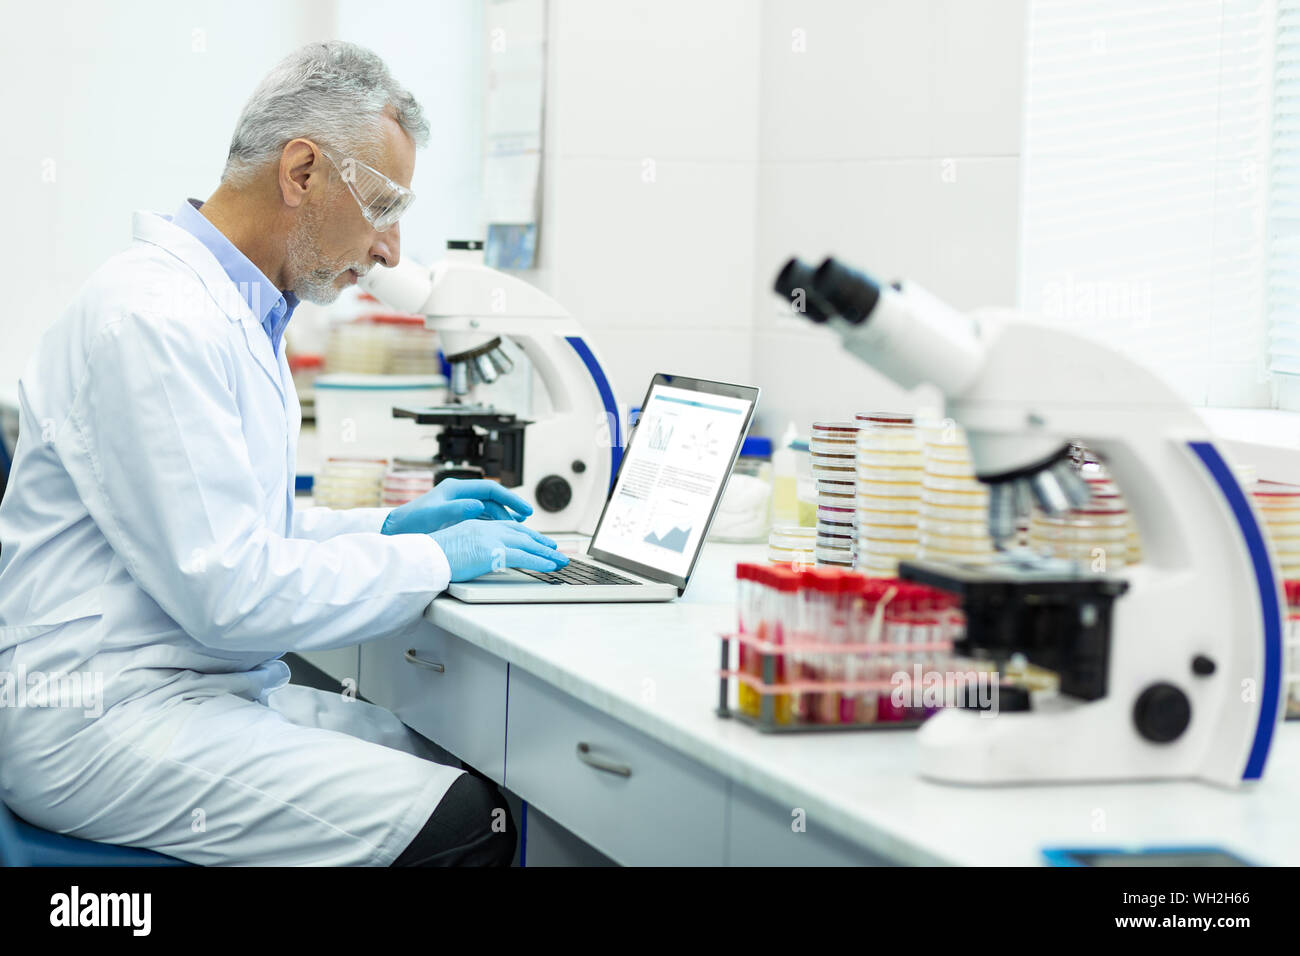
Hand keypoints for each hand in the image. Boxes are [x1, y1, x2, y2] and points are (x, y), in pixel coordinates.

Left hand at [382, 478, 533, 534]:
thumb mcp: (434, 515)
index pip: (491, 489)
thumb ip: (457, 509)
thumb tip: (479, 505)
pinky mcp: (456, 519)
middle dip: (510, 508)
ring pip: (489, 510)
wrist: (395, 532)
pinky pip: (481, 520)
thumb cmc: (411, 522)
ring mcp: (458, 507)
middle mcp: (460, 495)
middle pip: (493, 499)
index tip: (524, 510)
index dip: (510, 498)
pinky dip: (493, 525)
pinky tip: (500, 533)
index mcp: (456, 488)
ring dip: (503, 517)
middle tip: (526, 519)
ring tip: (518, 528)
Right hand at [431, 519, 569, 581]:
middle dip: (541, 542)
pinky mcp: (493, 551)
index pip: (507, 527)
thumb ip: (469, 549)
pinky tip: (550, 566)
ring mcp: (490, 538)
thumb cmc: (431, 558)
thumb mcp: (454, 548)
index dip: (525, 534)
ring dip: (546, 553)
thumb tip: (475, 558)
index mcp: (476, 526)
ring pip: (527, 544)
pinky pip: (523, 557)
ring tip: (560, 560)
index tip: (537, 541)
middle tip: (555, 550)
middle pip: (521, 533)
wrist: (422, 558)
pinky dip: (540, 561)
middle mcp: (486, 528)